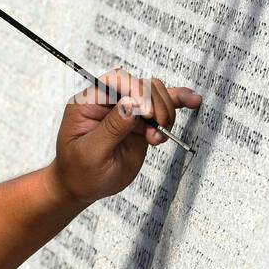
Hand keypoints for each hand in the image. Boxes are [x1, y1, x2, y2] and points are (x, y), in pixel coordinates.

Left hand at [47, 68, 202, 206]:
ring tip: (159, 136)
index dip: (136, 90)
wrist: (82, 187)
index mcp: (88, 104)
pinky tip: (190, 103)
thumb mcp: (90, 153)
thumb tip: (130, 104)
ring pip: (154, 95)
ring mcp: (126, 112)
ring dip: (165, 112)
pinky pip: (161, 109)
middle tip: (157, 127)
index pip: (115, 81)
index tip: (147, 112)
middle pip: (140, 85)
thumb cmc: (78, 171)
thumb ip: (111, 128)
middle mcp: (108, 103)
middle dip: (155, 103)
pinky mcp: (140, 124)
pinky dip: (176, 106)